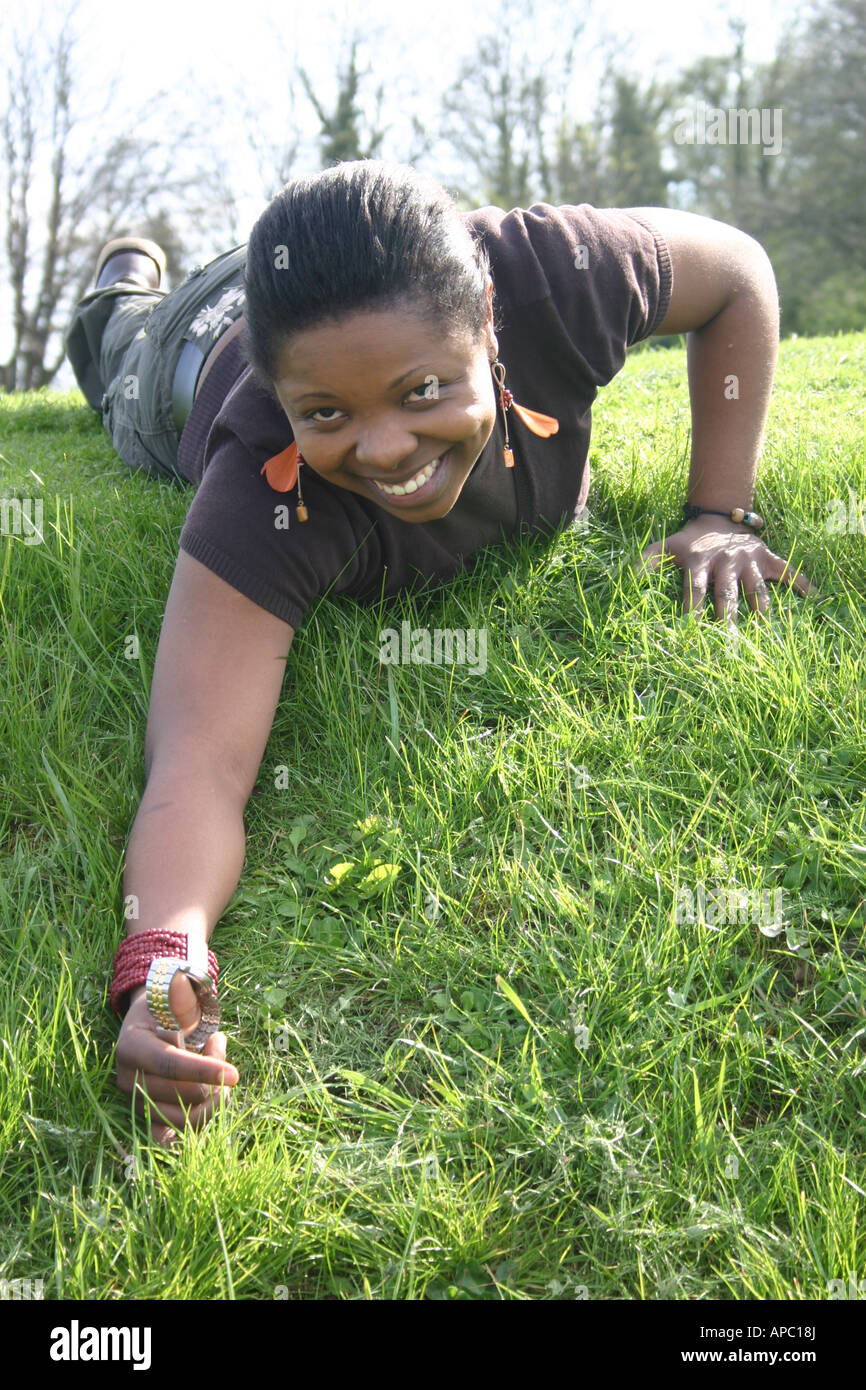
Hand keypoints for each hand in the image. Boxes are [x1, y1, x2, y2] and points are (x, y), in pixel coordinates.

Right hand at [115, 976, 238, 1147]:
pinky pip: (173, 1138)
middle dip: (213, 1075)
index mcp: (131, 1047)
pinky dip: (198, 1124)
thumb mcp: (174, 995)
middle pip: (182, 1095)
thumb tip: (184, 983)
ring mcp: (136, 1105)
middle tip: (218, 1044)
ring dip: (213, 1098)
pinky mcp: (147, 1121)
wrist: (152, 1024)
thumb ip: (182, 994)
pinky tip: (212, 1100)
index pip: (169, 1065)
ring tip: (218, 1069)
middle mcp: (128, 1081)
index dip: (203, 1070)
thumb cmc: (168, 1007)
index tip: (234, 1074)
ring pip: (185, 1119)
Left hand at [640, 516, 813, 622]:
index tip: (690, 636)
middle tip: (729, 646)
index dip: (692, 613)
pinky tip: (812, 596)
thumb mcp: (664, 547)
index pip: (694, 591)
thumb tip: (624, 579)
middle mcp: (724, 562)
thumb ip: (644, 563)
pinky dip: (800, 581)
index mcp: (699, 563)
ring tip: (765, 635)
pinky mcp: (767, 557)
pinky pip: (786, 570)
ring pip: (757, 590)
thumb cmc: (688, 541)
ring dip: (762, 612)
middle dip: (727, 621)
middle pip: (727, 596)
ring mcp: (748, 560)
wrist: (719, 517)